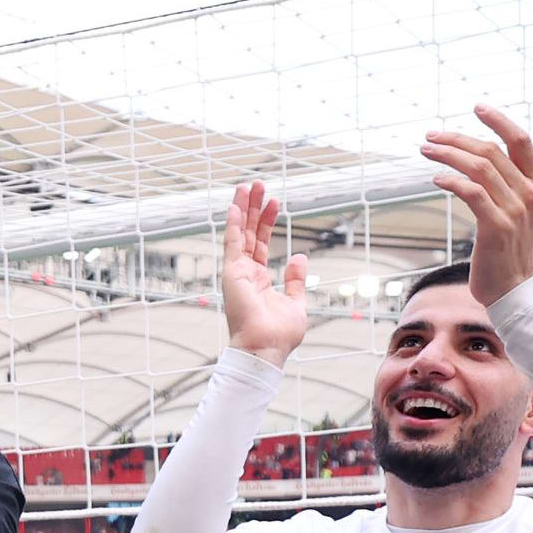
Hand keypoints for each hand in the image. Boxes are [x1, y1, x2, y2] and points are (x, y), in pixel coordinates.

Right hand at [216, 177, 310, 363]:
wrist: (265, 348)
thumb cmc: (279, 335)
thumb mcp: (295, 303)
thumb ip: (295, 280)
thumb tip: (299, 257)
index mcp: (257, 280)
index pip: (260, 243)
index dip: (266, 221)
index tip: (274, 202)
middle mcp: (244, 273)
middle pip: (248, 232)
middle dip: (253, 207)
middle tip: (258, 185)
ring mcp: (237, 272)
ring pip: (239, 232)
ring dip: (243, 208)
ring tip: (248, 185)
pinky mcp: (232, 273)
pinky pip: (232, 243)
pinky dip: (234, 223)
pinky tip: (235, 205)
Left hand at [417, 106, 532, 303]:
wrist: (514, 291)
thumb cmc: (508, 251)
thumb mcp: (515, 212)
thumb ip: (506, 185)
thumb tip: (482, 160)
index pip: (521, 140)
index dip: (499, 119)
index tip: (477, 106)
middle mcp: (528, 193)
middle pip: (491, 150)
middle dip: (457, 138)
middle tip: (431, 136)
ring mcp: (514, 209)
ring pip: (479, 167)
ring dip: (448, 154)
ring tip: (426, 151)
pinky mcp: (496, 227)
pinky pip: (471, 192)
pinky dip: (451, 180)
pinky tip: (436, 178)